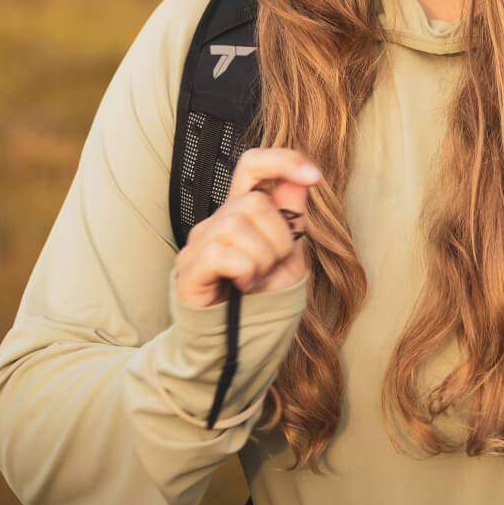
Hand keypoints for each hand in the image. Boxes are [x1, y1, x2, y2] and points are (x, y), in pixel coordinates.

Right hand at [172, 147, 317, 307]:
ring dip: (262, 259)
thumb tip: (302, 179)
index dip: (283, 161)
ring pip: (238, 226)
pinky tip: (242, 287)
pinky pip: (221, 254)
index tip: (315, 176)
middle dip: (278, 239)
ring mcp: (198, 244)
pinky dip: (244, 273)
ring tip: (256, 279)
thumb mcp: (288, 256)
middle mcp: (215, 222)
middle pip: (254, 202)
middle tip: (271, 266)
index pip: (252, 165)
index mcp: (240, 213)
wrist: (240, 344)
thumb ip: (291, 217)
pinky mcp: (188, 268)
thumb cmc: (261, 301)